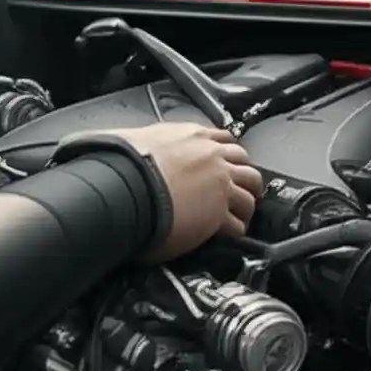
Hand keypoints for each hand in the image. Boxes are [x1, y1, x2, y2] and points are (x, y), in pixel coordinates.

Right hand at [107, 123, 263, 261]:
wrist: (127, 188)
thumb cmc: (122, 165)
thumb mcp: (131, 138)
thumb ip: (139, 140)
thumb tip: (120, 142)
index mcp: (193, 136)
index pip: (222, 138)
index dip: (226, 152)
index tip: (224, 161)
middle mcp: (213, 157)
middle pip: (244, 163)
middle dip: (245, 176)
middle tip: (240, 188)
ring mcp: (220, 185)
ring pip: (249, 193)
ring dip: (246, 204)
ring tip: (241, 214)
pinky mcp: (219, 214)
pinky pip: (237, 224)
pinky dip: (236, 229)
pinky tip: (229, 234)